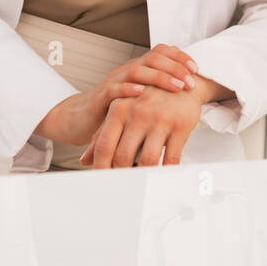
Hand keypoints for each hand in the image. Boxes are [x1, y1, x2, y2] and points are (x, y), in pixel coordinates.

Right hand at [33, 44, 200, 146]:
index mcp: (139, 69)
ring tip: (177, 86)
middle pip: (153, 58)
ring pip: (137, 70)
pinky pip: (115, 89)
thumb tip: (190, 89)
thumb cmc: (115, 110)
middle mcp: (127, 71)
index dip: (180, 57)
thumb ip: (159, 92)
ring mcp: (114, 82)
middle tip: (191, 81)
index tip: (197, 69)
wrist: (80, 118)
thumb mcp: (141, 98)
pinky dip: (129, 89)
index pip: (161, 51)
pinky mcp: (102, 98)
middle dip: (176, 67)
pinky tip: (143, 93)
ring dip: (160, 77)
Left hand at [78, 73, 229, 169]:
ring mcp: (160, 120)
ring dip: (143, 176)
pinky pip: (172, 158)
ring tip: (139, 184)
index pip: (104, 146)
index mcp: (119, 109)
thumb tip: (85, 160)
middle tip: (119, 187)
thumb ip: (102, 134)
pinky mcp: (180, 126)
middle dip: (119, 176)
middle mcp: (138, 113)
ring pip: (148, 160)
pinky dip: (165, 172)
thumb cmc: (148, 98)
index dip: (100, 168)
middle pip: (123, 156)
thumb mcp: (123, 110)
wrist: (181, 79)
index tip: (99, 181)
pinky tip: (161, 176)